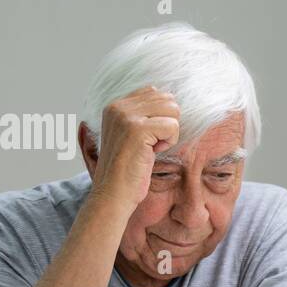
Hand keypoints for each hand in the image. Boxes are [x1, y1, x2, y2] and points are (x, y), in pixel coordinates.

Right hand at [89, 85, 180, 209]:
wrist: (113, 194)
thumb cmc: (127, 170)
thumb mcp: (131, 136)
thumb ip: (143, 116)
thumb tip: (171, 100)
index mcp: (115, 106)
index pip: (154, 92)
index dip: (161, 116)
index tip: (148, 137)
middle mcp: (118, 107)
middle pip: (166, 99)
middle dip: (167, 123)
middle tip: (151, 144)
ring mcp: (126, 116)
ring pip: (172, 109)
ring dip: (169, 132)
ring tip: (152, 148)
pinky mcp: (137, 129)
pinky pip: (173, 126)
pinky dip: (170, 142)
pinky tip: (153, 153)